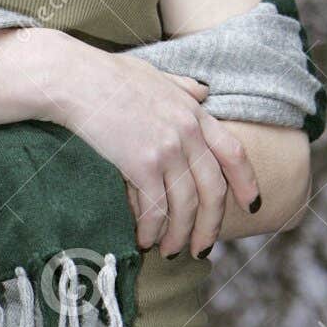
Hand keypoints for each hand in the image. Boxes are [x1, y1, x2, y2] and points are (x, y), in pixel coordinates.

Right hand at [41, 32, 260, 258]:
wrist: (76, 79)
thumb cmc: (108, 75)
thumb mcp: (157, 75)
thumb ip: (184, 87)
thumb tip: (203, 91)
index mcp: (194, 112)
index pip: (234, 153)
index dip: (246, 183)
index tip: (251, 205)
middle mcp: (188, 132)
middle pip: (213, 191)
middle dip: (211, 226)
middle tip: (203, 249)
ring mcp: (167, 149)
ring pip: (186, 207)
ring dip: (180, 236)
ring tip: (169, 251)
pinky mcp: (142, 164)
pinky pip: (156, 208)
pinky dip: (152, 230)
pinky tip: (144, 239)